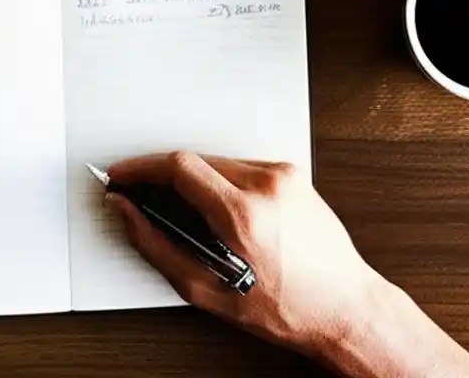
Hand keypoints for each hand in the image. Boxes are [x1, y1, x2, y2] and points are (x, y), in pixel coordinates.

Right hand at [106, 153, 468, 377]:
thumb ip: (155, 245)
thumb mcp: (205, 290)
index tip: (123, 176)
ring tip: (192, 218)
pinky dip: (222, 183)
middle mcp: (268, 185)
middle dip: (163, 178)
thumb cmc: (288, 308)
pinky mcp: (294, 175)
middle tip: (147, 202)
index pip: (178, 166)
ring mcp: (285, 176)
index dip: (140, 167)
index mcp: (244, 212)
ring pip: (217, 161)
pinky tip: (222, 213)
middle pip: (194, 160)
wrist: (345, 308)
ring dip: (194, 182)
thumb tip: (128, 214)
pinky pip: (241, 167)